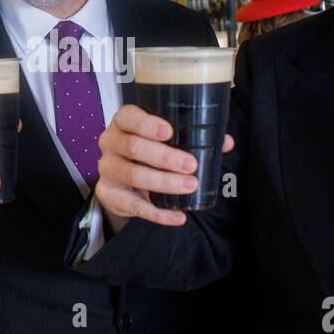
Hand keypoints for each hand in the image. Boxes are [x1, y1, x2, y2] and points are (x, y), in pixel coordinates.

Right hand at [95, 104, 233, 229]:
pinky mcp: (109, 194)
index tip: (169, 131)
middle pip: (133, 147)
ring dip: (164, 182)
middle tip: (190, 165)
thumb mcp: (163, 141)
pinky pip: (134, 205)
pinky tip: (178, 216)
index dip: (147, 123)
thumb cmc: (146, 152)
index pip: (128, 117)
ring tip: (189, 186)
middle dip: (165, 157)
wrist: (122, 181)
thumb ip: (192, 138)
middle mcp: (110, 143)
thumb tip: (225, 142)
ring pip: (133, 174)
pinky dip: (158, 213)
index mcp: (123, 123)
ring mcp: (108, 169)